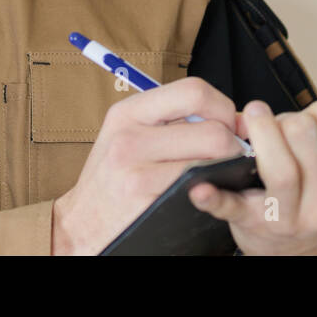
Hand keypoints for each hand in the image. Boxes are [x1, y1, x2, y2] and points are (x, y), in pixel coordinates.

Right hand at [51, 77, 245, 254]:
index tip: (228, 125)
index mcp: (128, 112)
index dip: (223, 107)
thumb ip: (174, 119)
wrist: (81, 224)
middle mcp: (129, 137)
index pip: (194, 91)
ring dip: (226, 170)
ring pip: (212, 162)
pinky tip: (204, 192)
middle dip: (233, 146)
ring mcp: (136, 171)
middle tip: (229, 156)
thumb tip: (235, 118)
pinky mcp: (147, 201)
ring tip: (216, 173)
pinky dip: (211, 190)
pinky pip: (199, 189)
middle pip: (213, 131)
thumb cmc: (112, 179)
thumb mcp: (129, 135)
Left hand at [187, 99, 316, 254]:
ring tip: (253, 122)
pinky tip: (200, 189)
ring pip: (279, 164)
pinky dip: (214, 199)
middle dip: (288, 118)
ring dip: (260, 131)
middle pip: (303, 132)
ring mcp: (292, 217)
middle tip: (282, 128)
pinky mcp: (255, 224)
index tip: (314, 122)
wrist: (307, 252)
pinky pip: (233, 209)